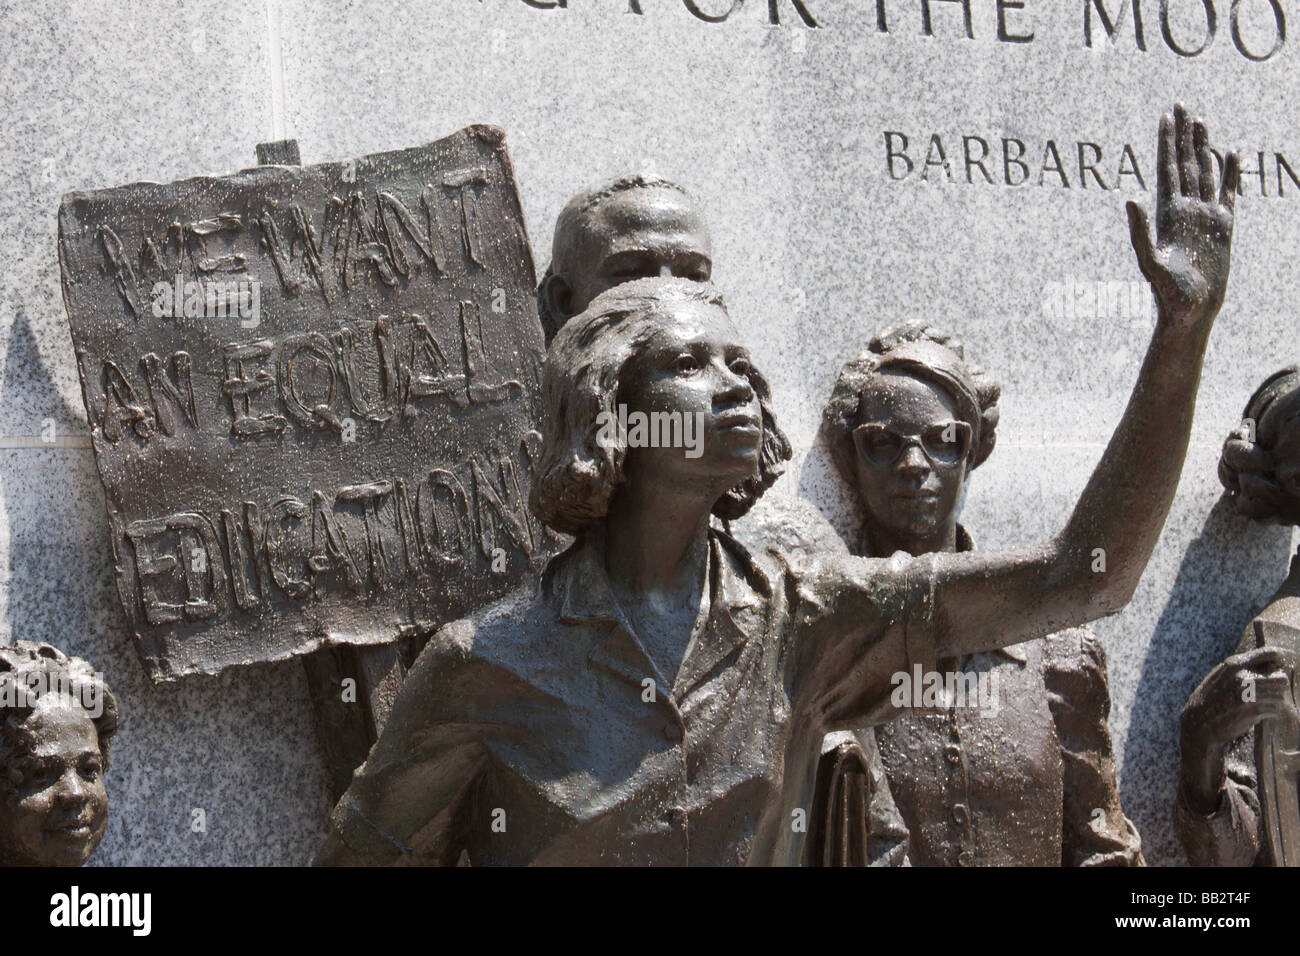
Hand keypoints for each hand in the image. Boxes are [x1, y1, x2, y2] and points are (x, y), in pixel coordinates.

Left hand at [1127, 104, 1238, 333]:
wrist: (1192, 309)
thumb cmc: (1168, 292)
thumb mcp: (1149, 262)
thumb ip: (1139, 232)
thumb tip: (1129, 199)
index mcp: (1168, 214)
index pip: (1167, 169)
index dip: (1166, 143)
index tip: (1165, 116)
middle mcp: (1185, 210)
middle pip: (1185, 163)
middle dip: (1182, 135)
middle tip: (1180, 105)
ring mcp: (1205, 216)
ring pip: (1205, 172)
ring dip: (1203, 147)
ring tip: (1200, 121)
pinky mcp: (1222, 227)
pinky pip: (1228, 193)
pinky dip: (1230, 173)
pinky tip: (1231, 153)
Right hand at [1179, 646, 1297, 810]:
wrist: (1199, 722)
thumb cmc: (1211, 698)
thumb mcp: (1221, 674)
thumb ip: (1242, 667)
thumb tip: (1271, 662)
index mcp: (1235, 663)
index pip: (1271, 653)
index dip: (1280, 660)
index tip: (1279, 667)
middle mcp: (1242, 676)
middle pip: (1281, 679)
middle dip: (1278, 687)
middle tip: (1269, 692)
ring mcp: (1247, 694)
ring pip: (1279, 697)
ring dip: (1273, 702)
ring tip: (1260, 705)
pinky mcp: (1252, 711)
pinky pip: (1274, 711)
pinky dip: (1268, 714)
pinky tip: (1256, 715)